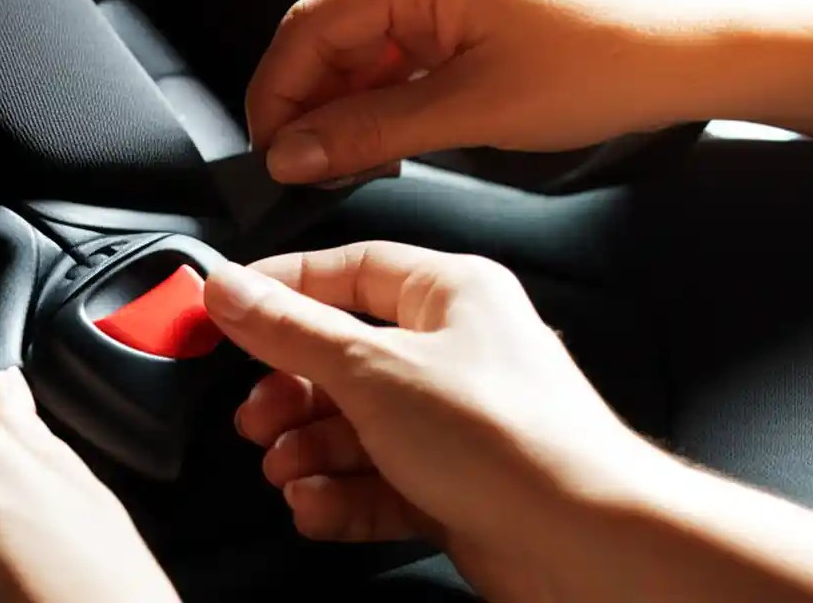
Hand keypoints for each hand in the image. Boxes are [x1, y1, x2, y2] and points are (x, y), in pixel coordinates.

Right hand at [204, 242, 658, 597]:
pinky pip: (377, 481)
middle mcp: (453, 352)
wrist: (586, 544)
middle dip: (291, 392)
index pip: (349, 269)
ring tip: (286, 471)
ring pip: (355, 426)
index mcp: (450, 294)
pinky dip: (340, 495)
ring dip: (310, 452)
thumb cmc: (509, 439)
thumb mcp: (373, 370)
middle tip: (256, 416)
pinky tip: (317, 507)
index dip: (282, 288)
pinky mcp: (453, 485)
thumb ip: (290, 330)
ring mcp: (453, 423)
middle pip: (343, 357)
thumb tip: (227, 288)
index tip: (226, 310)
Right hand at [246, 0, 685, 183]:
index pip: (309, 28)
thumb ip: (372, 131)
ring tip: (350, 162)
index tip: (271, 152)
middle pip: (332, 37)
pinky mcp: (474, 13)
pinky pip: (405, 55)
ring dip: (348, 106)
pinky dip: (387, 99)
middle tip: (306, 168)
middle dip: (310, 104)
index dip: (277, 95)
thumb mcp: (473, 110)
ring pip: (367, 50)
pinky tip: (391, 139)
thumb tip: (296, 150)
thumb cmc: (609, 59)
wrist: (697, 48)